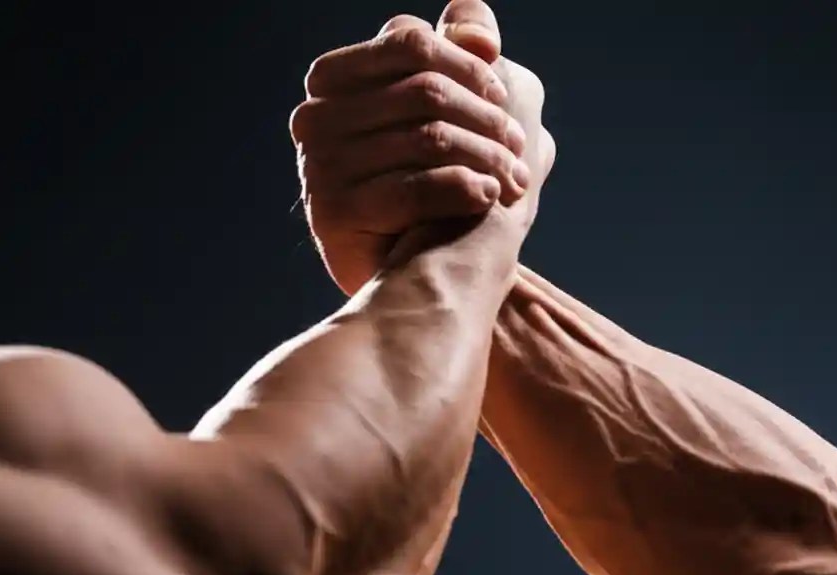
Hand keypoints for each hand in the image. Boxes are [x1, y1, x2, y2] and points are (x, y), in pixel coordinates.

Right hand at [290, 1, 540, 294]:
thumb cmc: (443, 182)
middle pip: (426, 90)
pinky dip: (468, 189)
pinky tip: (491, 199)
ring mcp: (319, 166)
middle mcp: (316, 118)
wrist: (424, 276)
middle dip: (487, 119)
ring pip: (430, 138)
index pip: (410, 42)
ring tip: (516, 181)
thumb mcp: (457, 109)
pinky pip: (418, 188)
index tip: (502, 99)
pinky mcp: (333, 214)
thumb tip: (481, 36)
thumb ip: (464, 54)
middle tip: (520, 149)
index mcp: (334, 80)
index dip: (469, 67)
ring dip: (489, 158)